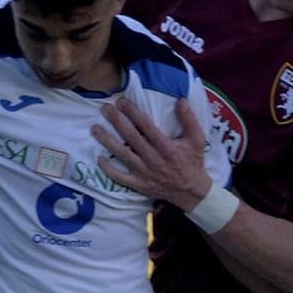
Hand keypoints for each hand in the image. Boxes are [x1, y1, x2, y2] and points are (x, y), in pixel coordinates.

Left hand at [93, 97, 213, 209]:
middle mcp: (153, 158)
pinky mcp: (139, 184)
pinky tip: (99, 158)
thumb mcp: (197, 140)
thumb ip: (189, 120)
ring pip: (122, 154)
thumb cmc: (193, 162)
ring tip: (95, 128)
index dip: (132, 112)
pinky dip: (109, 169)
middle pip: (131, 137)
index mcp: (166, 146)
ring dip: (107, 141)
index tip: (121, 102)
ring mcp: (144, 172)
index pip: (146, 126)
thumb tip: (181, 100)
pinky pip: (120, 177)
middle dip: (116, 121)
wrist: (192, 192)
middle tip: (105, 108)